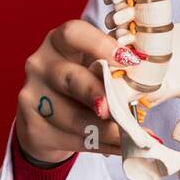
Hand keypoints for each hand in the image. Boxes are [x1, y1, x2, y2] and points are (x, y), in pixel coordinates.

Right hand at [16, 17, 138, 163]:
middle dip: (97, 94)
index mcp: (59, 42)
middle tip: (117, 108)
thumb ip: (110, 69)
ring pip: (72, 116)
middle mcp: (40, 65)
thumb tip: (147, 81)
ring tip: (132, 136)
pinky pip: (71, 139)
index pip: (73, 33)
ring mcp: (32, 96)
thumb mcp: (90, 67)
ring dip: (106, 129)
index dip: (100, 44)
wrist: (45, 116)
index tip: (129, 60)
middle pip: (70, 78)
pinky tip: (120, 146)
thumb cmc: (79, 83)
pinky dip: (101, 145)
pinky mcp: (33, 127)